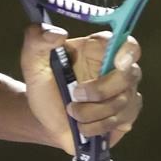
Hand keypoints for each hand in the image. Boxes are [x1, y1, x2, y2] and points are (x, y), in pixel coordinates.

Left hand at [18, 25, 142, 152]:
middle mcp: (116, 69)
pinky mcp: (125, 116)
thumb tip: (57, 34)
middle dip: (101, 90)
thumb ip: (37, 40)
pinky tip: (82, 126)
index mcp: (97, 49)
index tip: (118, 63)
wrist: (45, 119)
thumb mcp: (32, 61)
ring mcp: (125, 93)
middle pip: (128, 76)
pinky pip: (121, 122)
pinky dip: (97, 126)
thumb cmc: (44, 85)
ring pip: (123, 102)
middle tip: (74, 95)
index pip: (125, 43)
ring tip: (71, 112)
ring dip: (92, 112)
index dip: (128, 51)